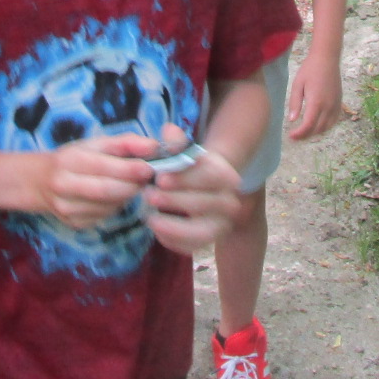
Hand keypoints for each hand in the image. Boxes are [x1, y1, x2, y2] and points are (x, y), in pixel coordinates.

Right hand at [38, 133, 158, 228]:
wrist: (41, 181)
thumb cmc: (75, 158)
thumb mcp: (95, 143)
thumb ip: (125, 143)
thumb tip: (154, 146)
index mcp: (69, 160)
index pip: (104, 167)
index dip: (129, 169)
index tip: (150, 167)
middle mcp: (63, 186)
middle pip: (106, 191)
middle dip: (132, 185)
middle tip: (147, 179)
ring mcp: (67, 209)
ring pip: (108, 206)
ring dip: (126, 196)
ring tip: (131, 184)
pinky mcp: (73, 223)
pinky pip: (104, 216)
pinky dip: (116, 206)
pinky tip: (114, 197)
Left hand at [143, 123, 241, 253]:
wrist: (202, 188)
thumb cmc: (189, 167)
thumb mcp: (184, 151)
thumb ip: (176, 142)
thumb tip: (168, 131)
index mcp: (227, 176)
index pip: (210, 176)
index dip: (185, 178)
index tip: (160, 178)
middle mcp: (230, 203)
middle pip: (203, 204)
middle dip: (174, 201)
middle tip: (148, 195)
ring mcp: (221, 226)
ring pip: (201, 232)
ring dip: (173, 226)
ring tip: (150, 217)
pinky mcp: (208, 242)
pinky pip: (191, 247)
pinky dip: (172, 240)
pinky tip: (156, 228)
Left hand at [285, 54, 343, 139]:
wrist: (327, 58)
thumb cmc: (309, 69)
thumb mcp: (297, 84)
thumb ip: (295, 103)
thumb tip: (292, 120)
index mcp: (316, 102)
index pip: (309, 125)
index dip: (300, 134)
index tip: (291, 136)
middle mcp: (328, 106)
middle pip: (318, 129)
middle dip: (306, 135)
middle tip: (295, 136)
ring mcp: (336, 105)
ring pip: (327, 127)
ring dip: (315, 132)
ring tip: (304, 132)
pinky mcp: (339, 103)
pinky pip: (333, 121)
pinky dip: (325, 127)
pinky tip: (317, 125)